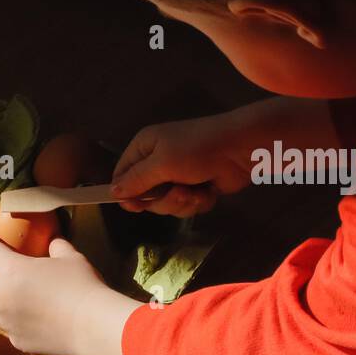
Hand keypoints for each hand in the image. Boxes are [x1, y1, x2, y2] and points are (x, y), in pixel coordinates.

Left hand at [0, 232, 137, 354]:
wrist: (94, 328)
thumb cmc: (84, 287)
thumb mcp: (71, 258)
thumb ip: (56, 247)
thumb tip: (52, 241)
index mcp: (11, 271)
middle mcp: (0, 297)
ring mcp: (6, 323)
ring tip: (1, 294)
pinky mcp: (17, 342)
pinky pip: (3, 328)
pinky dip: (8, 319)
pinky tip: (28, 316)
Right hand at [110, 111, 253, 215]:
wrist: (244, 148)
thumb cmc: (199, 148)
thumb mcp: (162, 163)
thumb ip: (135, 180)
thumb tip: (112, 193)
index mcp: (144, 148)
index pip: (121, 176)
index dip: (126, 193)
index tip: (135, 205)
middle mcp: (157, 162)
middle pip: (144, 197)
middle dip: (163, 201)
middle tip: (179, 193)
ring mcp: (176, 176)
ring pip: (166, 205)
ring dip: (182, 203)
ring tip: (196, 191)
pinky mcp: (195, 188)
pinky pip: (185, 207)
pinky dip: (198, 202)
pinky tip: (208, 191)